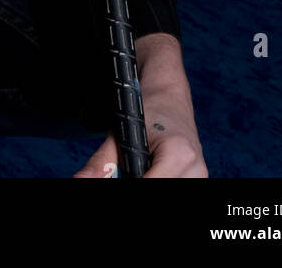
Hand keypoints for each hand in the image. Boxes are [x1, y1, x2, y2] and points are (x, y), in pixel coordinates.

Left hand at [71, 33, 207, 178]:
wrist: (169, 90)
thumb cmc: (147, 105)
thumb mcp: (121, 130)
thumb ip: (101, 161)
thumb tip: (80, 180)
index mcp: (178, 154)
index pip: (150, 186)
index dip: (129, 182)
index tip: (114, 175)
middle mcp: (196, 168)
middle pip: (159, 190)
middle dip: (137, 179)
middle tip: (123, 168)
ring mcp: (200, 175)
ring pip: (169, 190)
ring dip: (148, 179)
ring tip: (136, 167)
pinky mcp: (199, 177)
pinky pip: (176, 185)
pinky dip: (157, 178)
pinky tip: (148, 169)